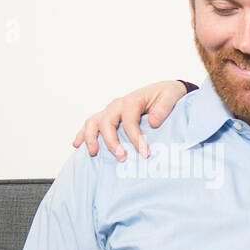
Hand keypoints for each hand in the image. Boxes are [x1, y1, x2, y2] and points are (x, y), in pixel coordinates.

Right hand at [72, 80, 188, 159]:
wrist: (165, 91)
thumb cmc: (167, 94)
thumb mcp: (171, 96)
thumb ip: (164, 108)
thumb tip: (153, 122)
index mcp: (132, 100)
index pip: (129, 119)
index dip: (135, 137)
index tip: (144, 153)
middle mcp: (118, 104)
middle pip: (107, 122)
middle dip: (112, 141)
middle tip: (122, 157)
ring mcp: (111, 110)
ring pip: (94, 122)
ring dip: (91, 137)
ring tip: (93, 153)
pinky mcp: (108, 116)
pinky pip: (91, 124)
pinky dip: (83, 133)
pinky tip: (78, 144)